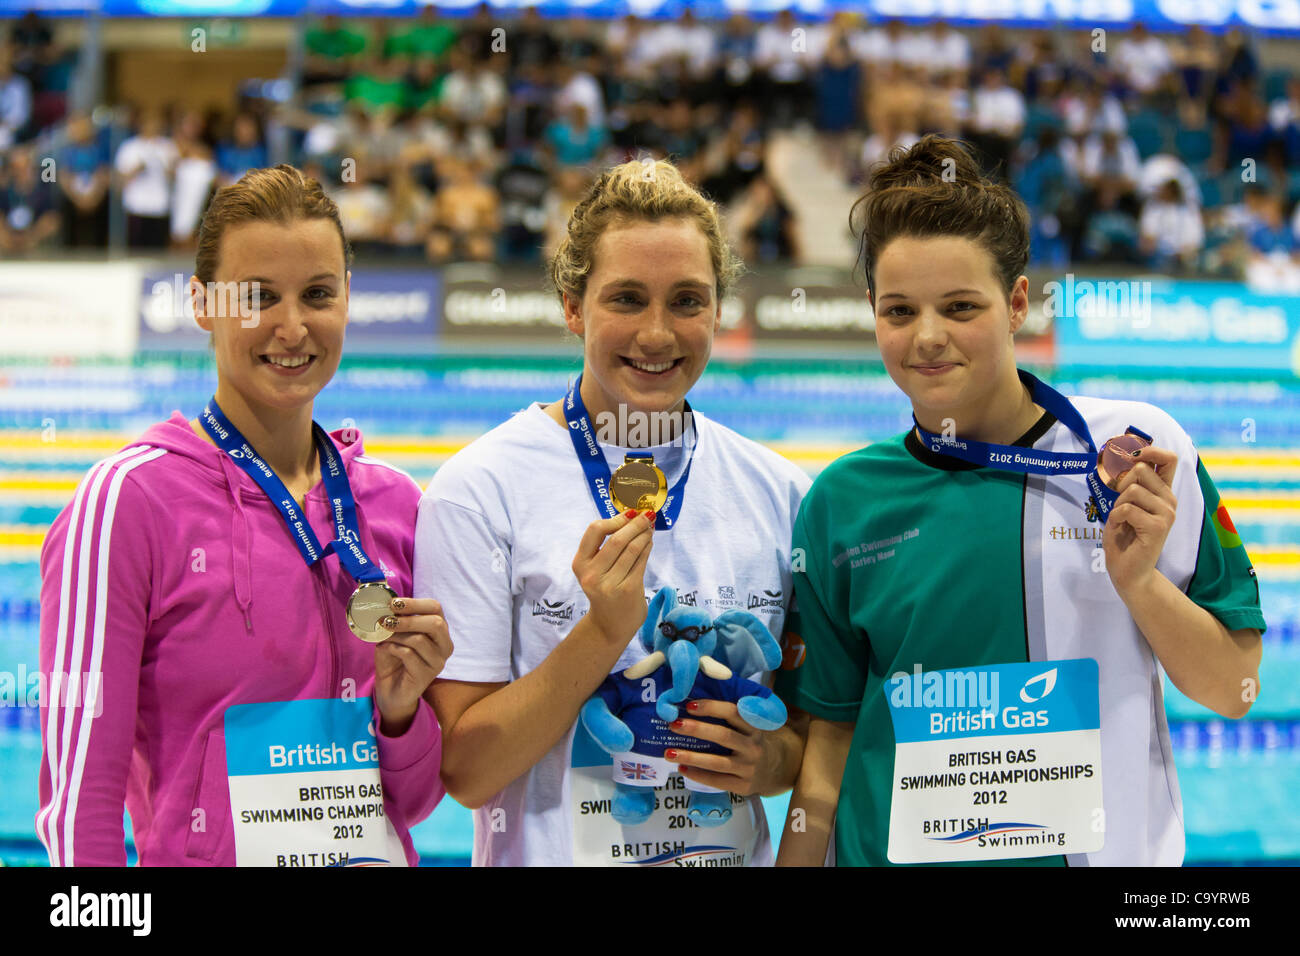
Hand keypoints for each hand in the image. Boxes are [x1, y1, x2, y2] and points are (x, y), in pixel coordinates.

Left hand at [373, 596, 452, 735]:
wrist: (390, 690)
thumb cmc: (394, 659)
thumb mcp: (394, 635)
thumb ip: (394, 621)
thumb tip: (385, 607)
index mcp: (439, 631)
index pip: (435, 608)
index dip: (414, 603)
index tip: (393, 603)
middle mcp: (444, 645)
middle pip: (435, 623)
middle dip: (408, 619)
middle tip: (386, 619)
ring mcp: (438, 662)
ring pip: (419, 639)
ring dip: (396, 635)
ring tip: (382, 636)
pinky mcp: (426, 676)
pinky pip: (409, 655)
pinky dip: (393, 648)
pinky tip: (384, 649)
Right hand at [572, 509, 654, 642]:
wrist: (609, 626)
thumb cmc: (604, 590)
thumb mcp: (595, 569)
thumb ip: (605, 546)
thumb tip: (630, 516)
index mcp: (580, 564)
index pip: (594, 531)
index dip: (615, 519)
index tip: (629, 513)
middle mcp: (592, 574)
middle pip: (617, 539)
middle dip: (635, 524)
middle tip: (647, 515)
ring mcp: (610, 584)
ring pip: (632, 549)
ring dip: (644, 534)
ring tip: (650, 527)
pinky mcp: (628, 590)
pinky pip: (641, 561)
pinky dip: (647, 548)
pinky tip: (649, 542)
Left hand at [665, 700, 769, 796]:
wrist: (771, 769)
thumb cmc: (748, 742)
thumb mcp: (746, 727)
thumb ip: (727, 718)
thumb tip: (689, 706)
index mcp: (752, 727)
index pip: (733, 713)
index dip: (711, 707)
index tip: (689, 706)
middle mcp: (752, 747)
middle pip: (724, 736)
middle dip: (697, 730)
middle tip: (674, 725)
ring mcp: (748, 768)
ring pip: (717, 762)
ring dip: (691, 757)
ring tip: (669, 753)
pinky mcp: (743, 786)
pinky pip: (717, 780)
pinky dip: (697, 775)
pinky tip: (682, 768)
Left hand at [1103, 445, 1177, 597]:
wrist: (1129, 571)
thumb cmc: (1124, 537)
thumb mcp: (1124, 505)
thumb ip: (1129, 485)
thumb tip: (1123, 460)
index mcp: (1163, 492)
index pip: (1168, 459)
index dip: (1149, 450)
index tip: (1130, 454)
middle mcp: (1169, 500)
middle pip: (1140, 470)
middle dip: (1120, 485)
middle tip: (1121, 507)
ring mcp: (1167, 513)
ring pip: (1131, 490)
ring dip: (1117, 506)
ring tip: (1122, 522)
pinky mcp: (1158, 526)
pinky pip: (1126, 509)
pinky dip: (1115, 518)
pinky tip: (1122, 530)